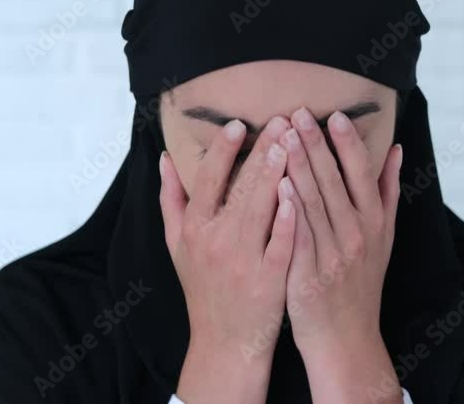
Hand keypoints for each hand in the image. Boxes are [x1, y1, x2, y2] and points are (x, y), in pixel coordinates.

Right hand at [160, 116, 296, 403]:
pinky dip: (287, 220)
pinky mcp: (268, 280)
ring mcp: (242, 261)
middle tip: (282, 121)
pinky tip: (298, 194)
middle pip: (240, 188)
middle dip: (262, 152)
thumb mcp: (177, 246)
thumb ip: (171, 201)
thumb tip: (165, 159)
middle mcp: (215, 241)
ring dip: (277, 175)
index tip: (239, 124)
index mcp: (194, 229)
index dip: (223, 151)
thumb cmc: (204, 288)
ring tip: (294, 144)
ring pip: (261, 210)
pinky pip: (279, 244)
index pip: (207, 180)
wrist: (224, 344)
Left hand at [277, 107, 404, 402]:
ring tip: (283, 135)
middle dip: (315, 145)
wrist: (347, 339)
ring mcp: (333, 254)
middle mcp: (357, 235)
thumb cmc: (360, 285)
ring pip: (314, 202)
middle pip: (334, 182)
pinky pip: (297, 234)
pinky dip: (289, 207)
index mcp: (374, 223)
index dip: (347, 144)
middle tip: (298, 113)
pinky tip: (278, 183)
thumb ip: (388, 193)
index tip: (334, 115)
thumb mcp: (384, 239)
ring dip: (298, 166)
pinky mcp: (308, 273)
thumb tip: (396, 150)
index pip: (362, 174)